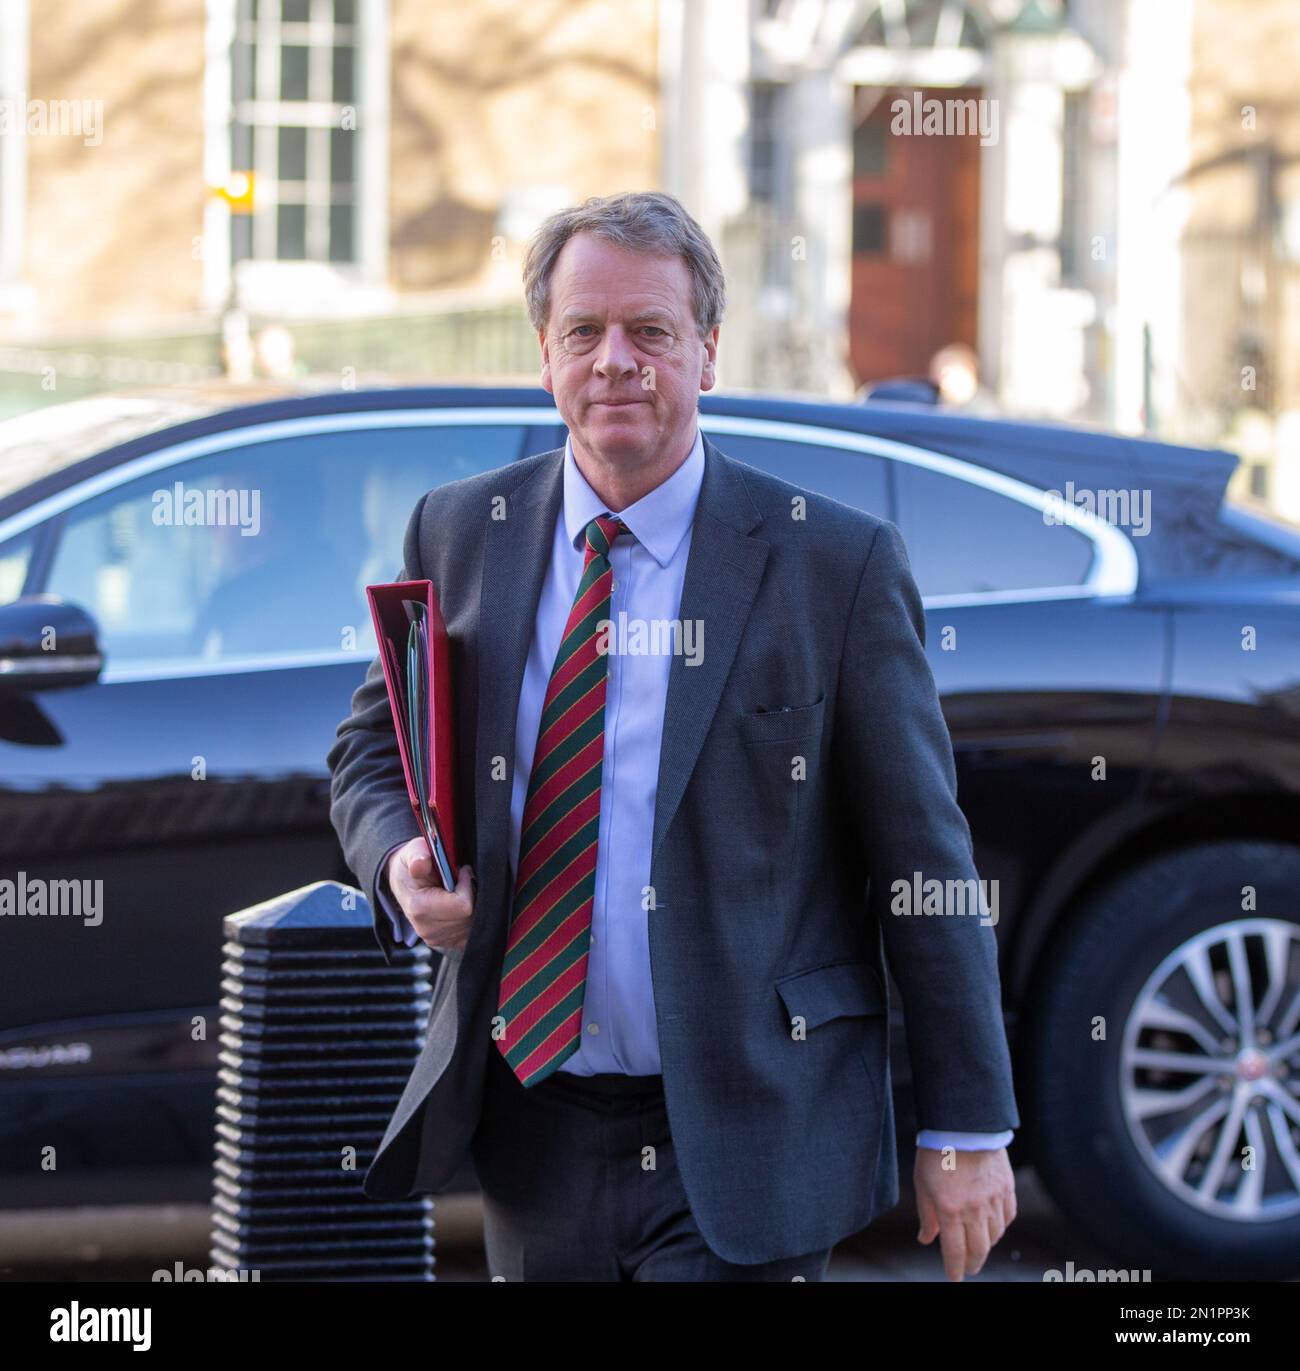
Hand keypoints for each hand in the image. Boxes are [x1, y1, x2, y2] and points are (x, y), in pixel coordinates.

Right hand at [387, 837, 474, 950]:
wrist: (405, 883)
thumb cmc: (412, 866)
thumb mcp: (413, 852)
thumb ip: (418, 855)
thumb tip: (421, 864)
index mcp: (419, 908)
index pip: (462, 905)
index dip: (467, 884)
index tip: (461, 871)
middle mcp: (427, 929)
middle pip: (470, 916)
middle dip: (471, 895)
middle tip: (459, 882)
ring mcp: (437, 939)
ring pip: (474, 925)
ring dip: (473, 906)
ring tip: (458, 893)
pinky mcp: (448, 944)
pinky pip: (473, 934)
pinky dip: (472, 919)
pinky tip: (462, 906)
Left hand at [914, 1145, 1015, 1281]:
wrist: (962, 1122)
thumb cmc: (936, 1150)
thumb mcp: (922, 1183)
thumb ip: (926, 1215)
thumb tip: (926, 1239)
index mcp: (949, 1208)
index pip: (955, 1251)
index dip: (955, 1269)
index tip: (954, 1278)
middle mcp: (974, 1208)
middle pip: (978, 1249)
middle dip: (972, 1263)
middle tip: (967, 1268)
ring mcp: (993, 1198)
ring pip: (995, 1235)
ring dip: (986, 1244)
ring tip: (977, 1245)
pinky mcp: (1007, 1187)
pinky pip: (1008, 1217)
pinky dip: (1001, 1226)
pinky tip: (993, 1226)